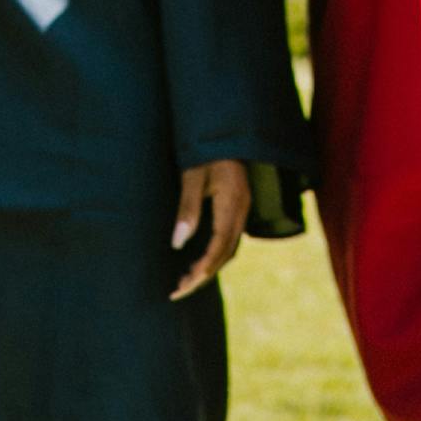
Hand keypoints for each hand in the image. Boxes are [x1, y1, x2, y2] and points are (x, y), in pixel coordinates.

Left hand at [167, 158, 253, 296]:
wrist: (225, 130)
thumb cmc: (205, 150)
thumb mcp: (192, 177)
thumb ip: (187, 209)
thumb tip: (177, 244)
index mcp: (233, 204)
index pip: (220, 246)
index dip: (203, 268)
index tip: (183, 284)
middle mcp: (242, 210)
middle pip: (226, 254)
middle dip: (203, 275)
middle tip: (178, 291)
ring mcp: (243, 209)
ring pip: (229, 249)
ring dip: (209, 268)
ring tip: (184, 281)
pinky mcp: (238, 207)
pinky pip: (229, 239)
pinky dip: (214, 255)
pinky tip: (198, 259)